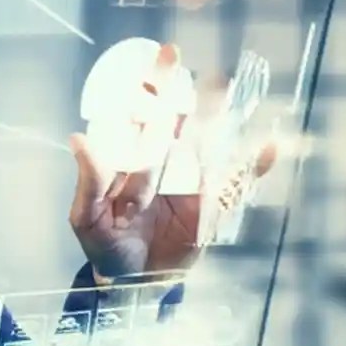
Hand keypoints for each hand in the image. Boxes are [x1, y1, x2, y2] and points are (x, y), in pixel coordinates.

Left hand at [68, 47, 277, 281]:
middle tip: (198, 61)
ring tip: (230, 90)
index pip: (142, 117)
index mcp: (131, 161)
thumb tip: (77, 137)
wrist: (130, 286)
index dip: (152, 86)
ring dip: (219, 118)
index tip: (163, 58)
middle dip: (186, 92)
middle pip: (177, 122)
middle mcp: (162, 165)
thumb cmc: (105, 246)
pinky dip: (254, 169)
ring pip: (208, 144)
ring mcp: (189, 185)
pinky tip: (269, 147)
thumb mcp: (87, 216)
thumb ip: (89, 180)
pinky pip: (236, 187)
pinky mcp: (211, 210)